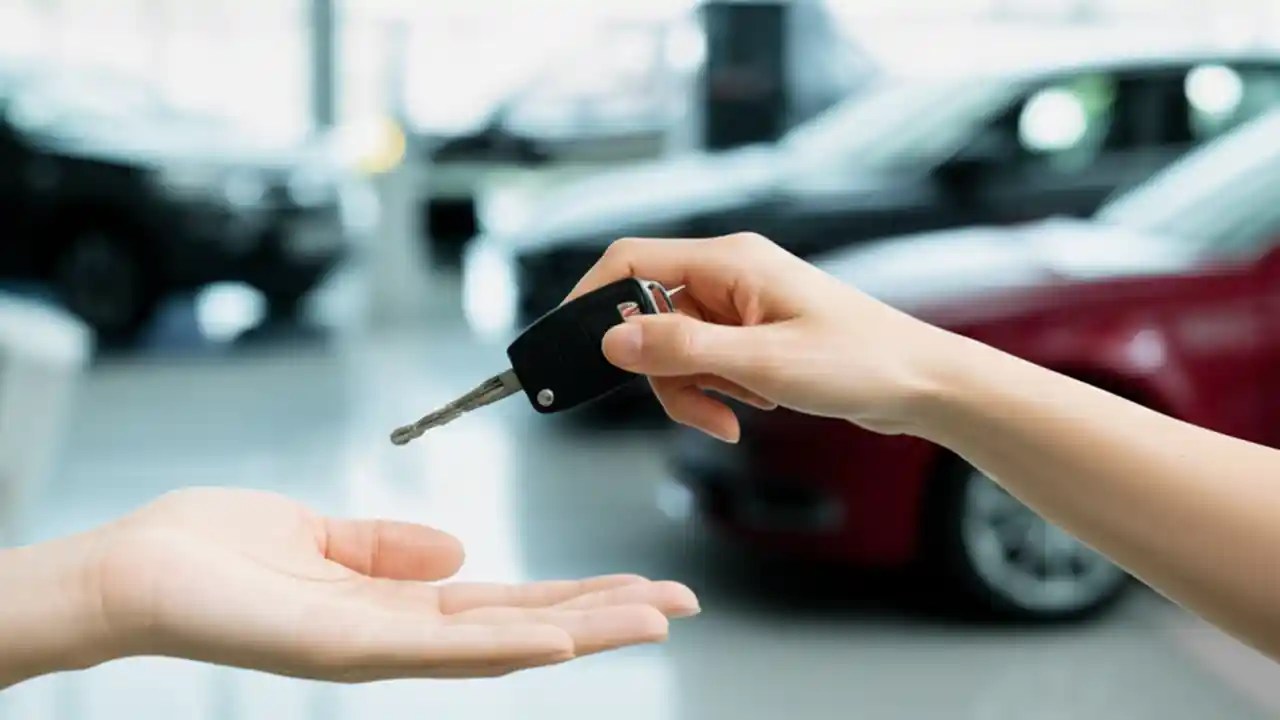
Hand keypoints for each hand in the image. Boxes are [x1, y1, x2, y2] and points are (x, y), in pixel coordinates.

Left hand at [61, 488, 695, 682]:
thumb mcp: (318, 531)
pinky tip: (558, 638)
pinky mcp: (344, 648)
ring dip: (580, 633)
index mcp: (395, 604)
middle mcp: (397, 636)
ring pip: (498, 644)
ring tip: (650, 618)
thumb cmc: (212, 552)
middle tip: (678, 606)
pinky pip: (436, 648)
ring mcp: (376, 648)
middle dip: (603, 617)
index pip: (505, 603)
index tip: (638, 583)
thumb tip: (458, 549)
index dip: (576, 596)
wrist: (133, 572)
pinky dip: (504, 646)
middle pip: (521, 628)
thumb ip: (386, 543)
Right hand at [566, 233, 953, 440]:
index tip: (572, 343)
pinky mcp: (754, 335)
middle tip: (694, 404)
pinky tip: (754, 407)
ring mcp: (742, 306)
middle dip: (660, 369)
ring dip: (691, 388)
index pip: (630, 261)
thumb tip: (613, 340)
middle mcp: (730, 276)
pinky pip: (706, 362)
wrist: (921, 384)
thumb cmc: (862, 361)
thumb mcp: (763, 363)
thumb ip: (683, 349)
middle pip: (648, 315)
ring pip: (675, 347)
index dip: (591, 299)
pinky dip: (716, 391)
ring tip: (734, 413)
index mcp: (729, 262)